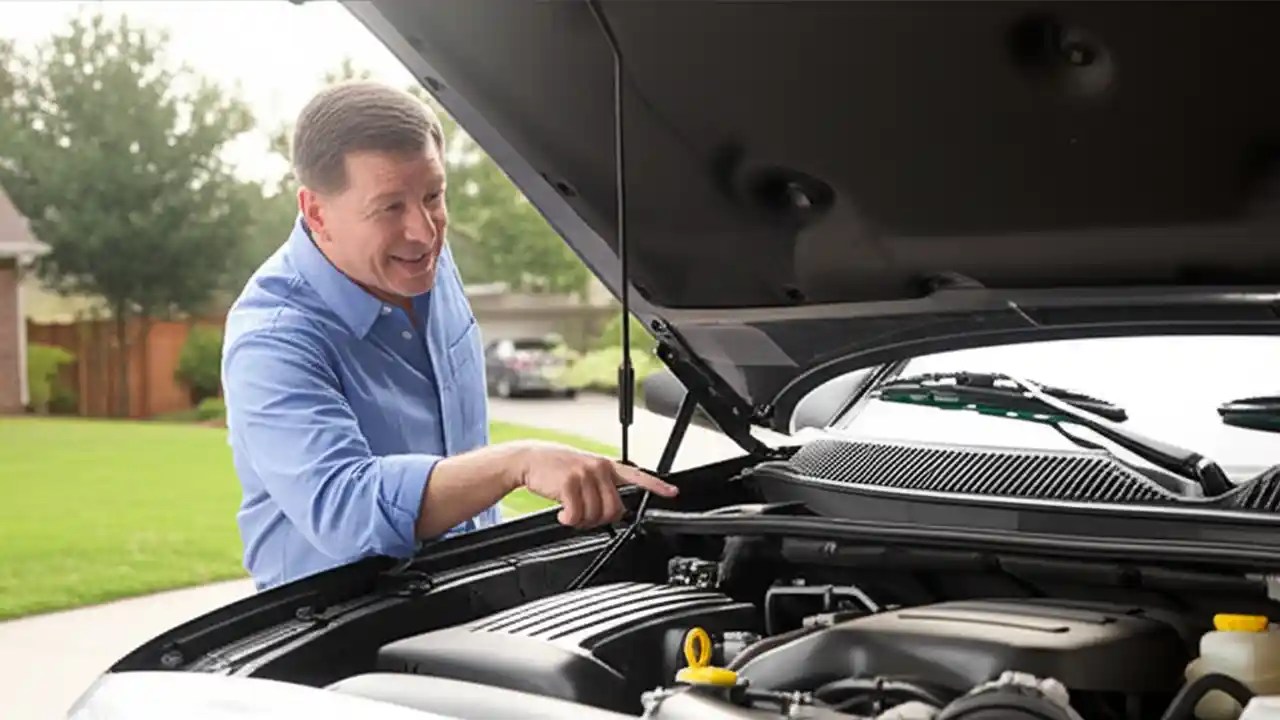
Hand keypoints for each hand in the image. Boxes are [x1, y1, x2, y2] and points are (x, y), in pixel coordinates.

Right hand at [511, 441, 678, 528]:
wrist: (529, 459)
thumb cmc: (556, 469)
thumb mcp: (584, 471)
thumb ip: (602, 485)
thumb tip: (615, 511)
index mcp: (606, 465)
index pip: (638, 476)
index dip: (657, 486)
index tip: (672, 492)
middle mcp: (599, 468)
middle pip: (615, 509)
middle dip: (599, 520)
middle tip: (584, 517)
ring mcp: (585, 474)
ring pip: (595, 515)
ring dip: (581, 521)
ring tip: (571, 513)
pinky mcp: (569, 482)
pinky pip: (577, 515)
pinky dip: (568, 520)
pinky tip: (562, 514)